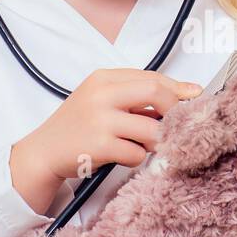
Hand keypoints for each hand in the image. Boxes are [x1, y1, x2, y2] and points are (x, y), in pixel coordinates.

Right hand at [11, 69, 201, 211]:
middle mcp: (101, 94)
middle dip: (174, 111)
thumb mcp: (101, 100)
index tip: (193, 98)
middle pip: (157, 93)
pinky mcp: (99, 145)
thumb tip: (187, 93)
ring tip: (140, 144)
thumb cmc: (78, 127)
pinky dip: (136, 158)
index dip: (178, 89)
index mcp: (103, 78)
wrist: (43, 152)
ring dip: (154, 141)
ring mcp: (99, 119)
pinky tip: (121, 156)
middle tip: (175, 126)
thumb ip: (136, 96)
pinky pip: (137, 153)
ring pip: (152, 129)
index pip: (152, 77)